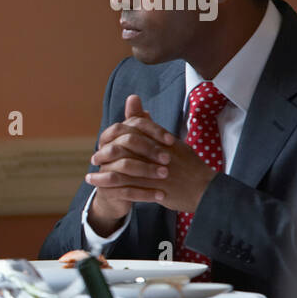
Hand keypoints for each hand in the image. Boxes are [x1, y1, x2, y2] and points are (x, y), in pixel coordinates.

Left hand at [85, 95, 217, 224]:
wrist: (206, 190)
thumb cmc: (190, 166)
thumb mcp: (174, 143)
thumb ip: (152, 127)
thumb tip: (138, 106)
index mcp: (161, 142)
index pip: (133, 133)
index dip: (115, 138)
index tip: (104, 141)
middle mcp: (156, 155)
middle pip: (123, 150)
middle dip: (105, 155)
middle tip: (93, 158)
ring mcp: (154, 173)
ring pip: (121, 171)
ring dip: (103, 174)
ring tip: (90, 177)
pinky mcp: (154, 189)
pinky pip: (127, 188)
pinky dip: (112, 188)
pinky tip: (100, 189)